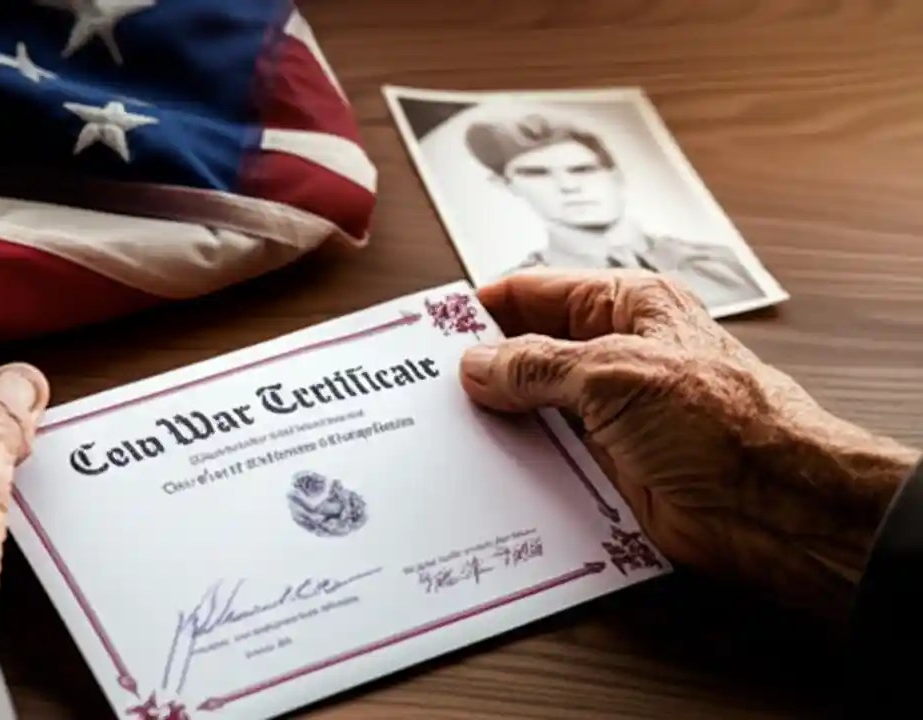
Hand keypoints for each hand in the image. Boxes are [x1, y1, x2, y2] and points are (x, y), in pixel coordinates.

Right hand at [460, 269, 919, 618]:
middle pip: (526, 353)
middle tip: (422, 388)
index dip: (481, 310)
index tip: (429, 332)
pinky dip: (515, 463)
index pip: (534, 294)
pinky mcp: (606, 465)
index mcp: (625, 308)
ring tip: (441, 431)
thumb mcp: (614, 375)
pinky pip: (545, 457)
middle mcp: (613, 355)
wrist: (772, 508)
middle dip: (480, 370)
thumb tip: (478, 364)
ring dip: (496, 422)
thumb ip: (536, 367)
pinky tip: (480, 470)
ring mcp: (608, 413)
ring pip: (531, 409)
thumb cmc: (723, 424)